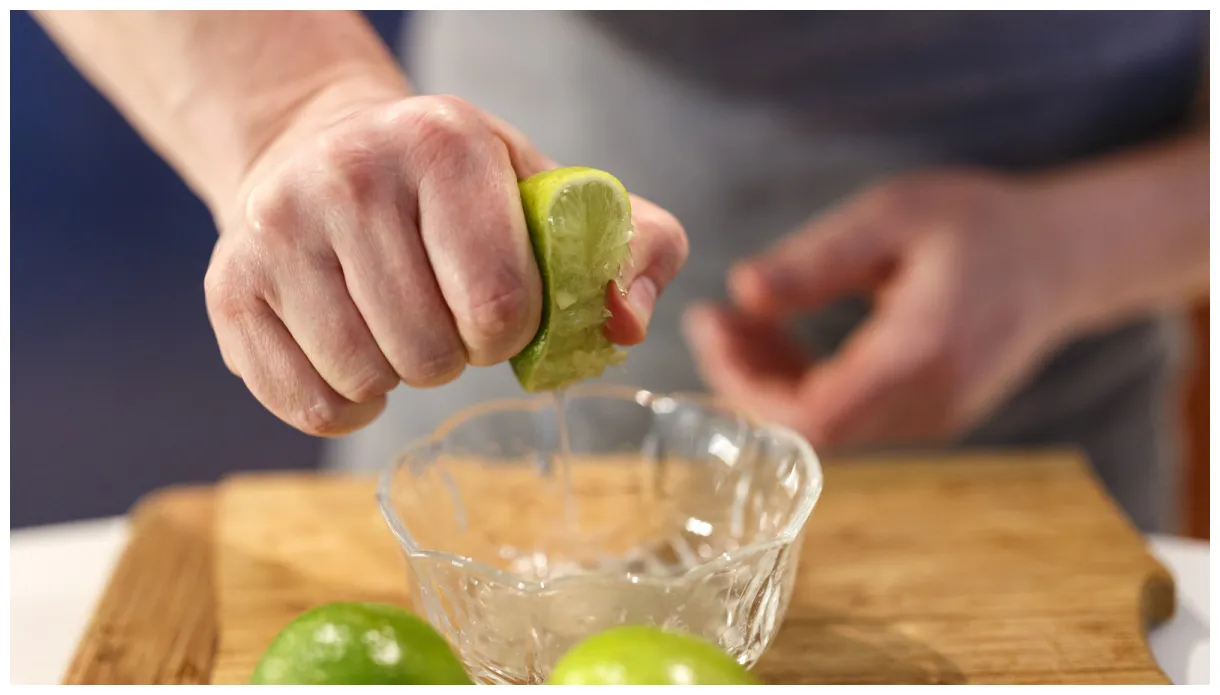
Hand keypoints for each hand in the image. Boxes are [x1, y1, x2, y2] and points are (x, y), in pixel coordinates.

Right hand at [205, 91, 687, 435]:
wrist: (318, 149)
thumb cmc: (452, 188)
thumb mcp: (546, 192)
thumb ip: (632, 245)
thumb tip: (626, 322)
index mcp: (442, 142)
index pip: (499, 302)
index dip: (512, 331)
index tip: (499, 308)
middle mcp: (347, 174)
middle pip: (430, 353)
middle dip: (454, 353)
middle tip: (442, 314)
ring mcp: (276, 231)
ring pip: (367, 381)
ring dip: (400, 374)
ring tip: (397, 323)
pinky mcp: (229, 288)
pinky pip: (311, 407)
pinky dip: (348, 404)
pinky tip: (353, 350)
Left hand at [683, 171, 1074, 451]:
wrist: (1062, 257)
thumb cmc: (980, 224)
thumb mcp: (894, 215)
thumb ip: (818, 259)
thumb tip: (743, 290)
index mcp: (922, 353)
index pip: (811, 413)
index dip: (745, 384)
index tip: (708, 325)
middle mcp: (930, 402)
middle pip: (809, 427)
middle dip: (746, 378)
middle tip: (713, 319)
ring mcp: (932, 417)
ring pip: (824, 427)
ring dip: (769, 380)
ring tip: (740, 319)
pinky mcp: (928, 415)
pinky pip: (848, 416)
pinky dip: (801, 382)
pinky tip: (781, 336)